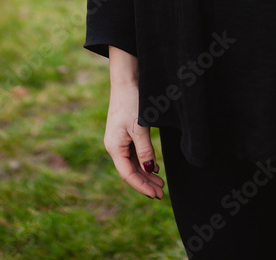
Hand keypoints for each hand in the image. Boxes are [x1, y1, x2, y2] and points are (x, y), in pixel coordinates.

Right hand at [103, 81, 164, 198]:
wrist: (126, 80)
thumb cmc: (131, 102)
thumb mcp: (139, 127)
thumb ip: (145, 150)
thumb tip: (149, 170)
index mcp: (114, 147)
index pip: (127, 174)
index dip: (141, 186)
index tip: (155, 195)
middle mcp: (115, 146)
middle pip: (130, 171)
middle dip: (145, 183)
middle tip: (162, 194)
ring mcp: (119, 140)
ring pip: (133, 163)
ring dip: (146, 173)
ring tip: (160, 183)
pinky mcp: (125, 133)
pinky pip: (134, 153)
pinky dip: (144, 162)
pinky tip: (154, 167)